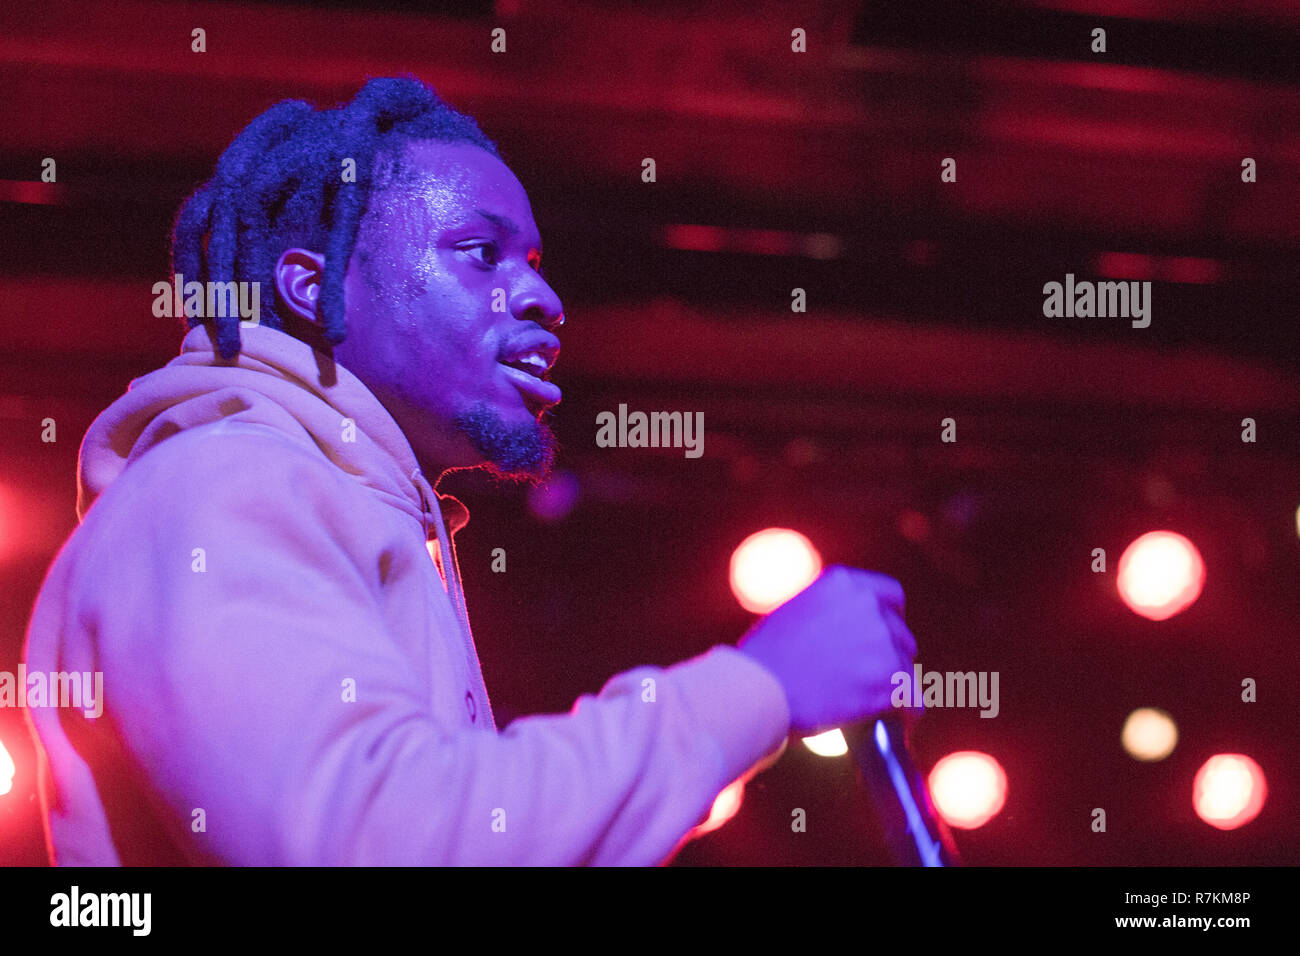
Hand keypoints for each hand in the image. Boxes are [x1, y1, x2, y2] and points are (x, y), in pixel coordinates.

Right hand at [737, 565, 916, 734]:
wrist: (758, 690)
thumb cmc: (764, 661)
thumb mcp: (793, 613)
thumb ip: (827, 615)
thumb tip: (843, 636)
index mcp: (843, 583)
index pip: (890, 596)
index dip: (888, 621)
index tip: (882, 639)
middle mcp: (867, 605)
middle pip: (900, 635)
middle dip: (888, 658)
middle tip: (866, 680)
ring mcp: (881, 641)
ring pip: (906, 669)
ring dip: (893, 686)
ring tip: (875, 706)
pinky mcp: (889, 679)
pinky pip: (913, 701)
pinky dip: (906, 714)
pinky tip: (896, 722)